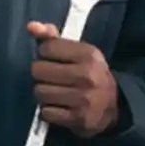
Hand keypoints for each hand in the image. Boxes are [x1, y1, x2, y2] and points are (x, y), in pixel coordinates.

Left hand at [27, 21, 118, 137]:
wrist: (113, 106)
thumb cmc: (89, 74)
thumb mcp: (78, 52)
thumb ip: (53, 38)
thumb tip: (31, 26)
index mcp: (89, 54)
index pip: (47, 48)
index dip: (45, 54)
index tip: (53, 59)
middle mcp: (87, 75)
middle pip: (39, 70)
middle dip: (41, 74)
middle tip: (51, 78)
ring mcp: (84, 99)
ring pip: (40, 92)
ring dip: (43, 93)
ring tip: (54, 92)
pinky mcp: (78, 119)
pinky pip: (46, 113)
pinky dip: (48, 111)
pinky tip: (58, 107)